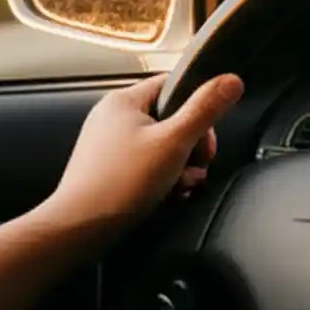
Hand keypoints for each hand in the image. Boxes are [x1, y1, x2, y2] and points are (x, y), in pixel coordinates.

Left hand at [40, 73, 243, 234]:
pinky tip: (167, 195)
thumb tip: (231, 80)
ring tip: (180, 186)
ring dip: (180, 166)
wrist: (78, 229)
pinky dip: (161, 178)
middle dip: (192, 146)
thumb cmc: (121, 184)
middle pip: (171, 119)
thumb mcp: (174, 142)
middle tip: (196, 167)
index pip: (174, 86)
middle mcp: (113, 118)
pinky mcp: (107, 169)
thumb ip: (205, 110)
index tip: (206, 136)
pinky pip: (146, 164)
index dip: (198, 108)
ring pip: (161, 146)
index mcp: (124, 100)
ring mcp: (108, 144)